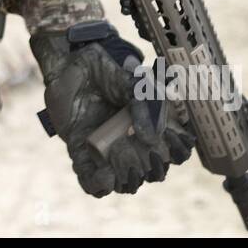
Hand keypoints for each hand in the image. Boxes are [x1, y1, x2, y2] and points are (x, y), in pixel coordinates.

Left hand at [31, 26, 194, 195]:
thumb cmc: (104, 68)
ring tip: (121, 150)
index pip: (175, 152)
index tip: (170, 140)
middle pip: (153, 173)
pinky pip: (92, 183)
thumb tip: (151, 141)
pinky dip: (100, 186)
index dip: (178, 153)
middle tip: (141, 145)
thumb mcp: (132, 82)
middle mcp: (132, 142)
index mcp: (150, 125)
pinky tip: (104, 176)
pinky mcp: (81, 153)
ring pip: (126, 183)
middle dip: (152, 167)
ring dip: (128, 177)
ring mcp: (107, 150)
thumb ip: (145, 107)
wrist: (69, 62)